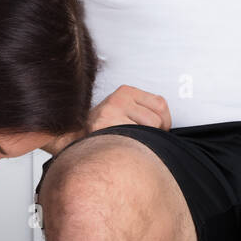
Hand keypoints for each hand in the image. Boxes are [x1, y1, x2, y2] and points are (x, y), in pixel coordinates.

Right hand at [44, 84, 171, 154]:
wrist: (72, 140)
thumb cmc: (102, 132)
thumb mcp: (124, 112)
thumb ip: (144, 113)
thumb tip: (168, 128)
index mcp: (125, 92)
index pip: (161, 104)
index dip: (163, 122)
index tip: (155, 130)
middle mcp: (118, 99)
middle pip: (157, 119)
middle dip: (155, 134)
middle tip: (138, 140)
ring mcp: (110, 113)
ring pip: (150, 130)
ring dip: (143, 142)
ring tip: (126, 143)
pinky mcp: (104, 127)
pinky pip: (136, 141)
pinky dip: (133, 149)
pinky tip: (120, 147)